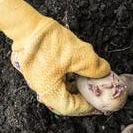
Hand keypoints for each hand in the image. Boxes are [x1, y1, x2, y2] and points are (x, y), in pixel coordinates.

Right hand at [0, 0, 110, 115]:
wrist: (27, 25)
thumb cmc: (49, 42)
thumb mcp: (81, 55)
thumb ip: (96, 68)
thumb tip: (105, 72)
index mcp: (49, 92)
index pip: (71, 107)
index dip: (87, 106)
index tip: (98, 102)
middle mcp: (41, 89)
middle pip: (65, 99)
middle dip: (82, 95)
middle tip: (95, 91)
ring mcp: (37, 79)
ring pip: (60, 88)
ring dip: (75, 84)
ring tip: (89, 78)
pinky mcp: (36, 69)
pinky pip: (54, 78)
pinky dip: (68, 76)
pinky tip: (77, 68)